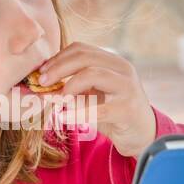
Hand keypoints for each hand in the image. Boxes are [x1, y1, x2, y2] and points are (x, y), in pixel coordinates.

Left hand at [36, 42, 155, 157]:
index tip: (41, 72)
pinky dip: (76, 112)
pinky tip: (62, 117)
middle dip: (58, 69)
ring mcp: (127, 87)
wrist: (143, 134)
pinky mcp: (128, 109)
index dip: (58, 58)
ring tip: (54, 100)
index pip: (81, 49)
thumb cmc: (113, 113)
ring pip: (92, 74)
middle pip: (85, 58)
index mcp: (113, 61)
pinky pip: (97, 108)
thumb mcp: (94, 95)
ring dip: (67, 86)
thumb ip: (74, 87)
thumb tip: (41, 86)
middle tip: (41, 82)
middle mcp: (123, 69)